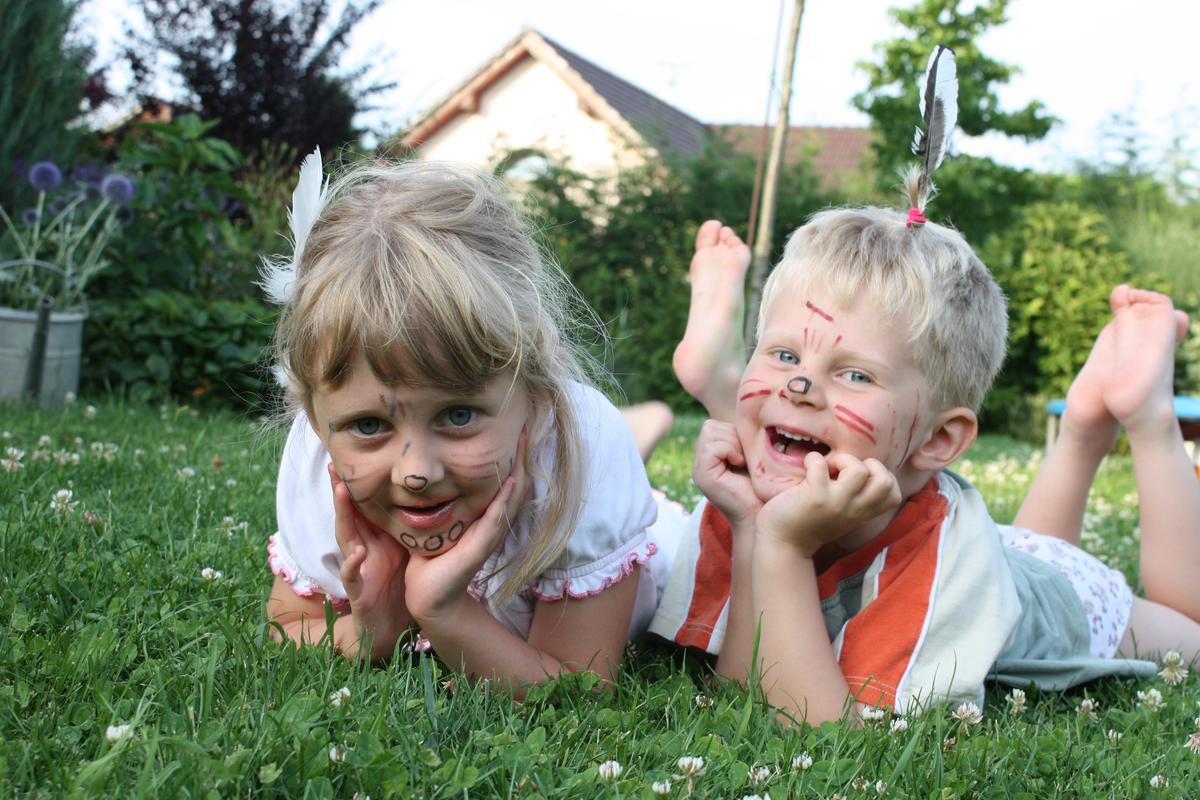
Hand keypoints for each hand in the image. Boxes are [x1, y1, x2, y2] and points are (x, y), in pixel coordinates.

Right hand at [330, 463, 410, 657]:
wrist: (392, 626)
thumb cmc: (398, 584)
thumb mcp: (405, 549)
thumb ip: (409, 525)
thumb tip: (430, 497)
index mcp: (374, 538)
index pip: (364, 506)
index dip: (359, 483)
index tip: (355, 456)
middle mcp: (362, 548)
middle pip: (348, 514)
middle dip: (340, 489)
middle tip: (335, 463)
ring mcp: (357, 568)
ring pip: (345, 536)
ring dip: (342, 514)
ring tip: (341, 491)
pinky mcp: (357, 591)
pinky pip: (351, 575)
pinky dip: (351, 564)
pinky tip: (356, 553)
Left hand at [404, 429, 527, 624]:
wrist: (428, 595)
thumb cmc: (431, 557)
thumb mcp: (438, 519)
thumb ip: (442, 499)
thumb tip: (433, 473)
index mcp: (484, 514)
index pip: (505, 478)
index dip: (512, 454)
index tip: (514, 425)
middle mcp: (493, 521)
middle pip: (516, 481)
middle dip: (521, 454)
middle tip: (527, 423)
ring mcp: (490, 533)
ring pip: (513, 495)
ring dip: (520, 468)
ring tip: (524, 441)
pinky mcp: (481, 545)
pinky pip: (497, 516)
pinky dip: (506, 497)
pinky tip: (512, 479)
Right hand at [692, 420, 761, 526]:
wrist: (763, 516)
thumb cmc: (764, 488)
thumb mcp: (752, 457)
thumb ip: (743, 439)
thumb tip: (751, 413)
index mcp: (710, 457)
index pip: (714, 425)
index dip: (734, 431)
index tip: (749, 451)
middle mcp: (700, 462)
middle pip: (710, 426)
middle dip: (733, 435)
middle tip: (746, 456)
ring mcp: (699, 469)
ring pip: (710, 432)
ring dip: (732, 442)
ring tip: (743, 460)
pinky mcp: (702, 476)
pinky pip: (712, 446)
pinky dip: (729, 450)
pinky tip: (739, 464)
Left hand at [757, 452, 900, 557]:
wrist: (782, 545)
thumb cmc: (809, 522)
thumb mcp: (841, 514)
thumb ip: (855, 498)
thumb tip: (860, 465)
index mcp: (862, 513)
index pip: (895, 495)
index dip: (884, 477)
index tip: (862, 477)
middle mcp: (854, 510)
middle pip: (885, 481)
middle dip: (869, 464)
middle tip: (846, 470)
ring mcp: (835, 503)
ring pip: (859, 471)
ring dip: (842, 459)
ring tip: (827, 468)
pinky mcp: (815, 497)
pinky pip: (821, 465)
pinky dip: (813, 459)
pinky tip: (806, 467)